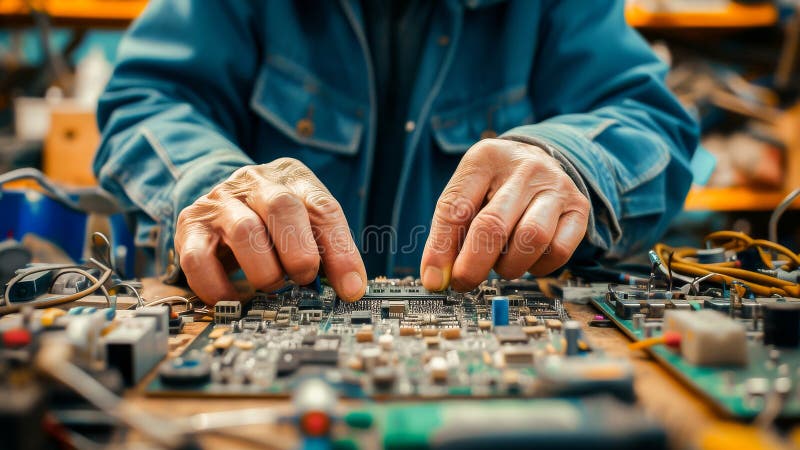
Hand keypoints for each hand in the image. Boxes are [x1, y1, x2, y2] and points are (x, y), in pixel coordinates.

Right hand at [175, 158, 366, 303]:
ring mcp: (220, 201)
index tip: (351, 288)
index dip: (341, 252)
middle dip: (300, 253)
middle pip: (282, 207)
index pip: (323, 208)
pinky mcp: (190, 226)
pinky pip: (198, 260)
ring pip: (244, 232)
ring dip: (264, 271)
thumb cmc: (274, 220)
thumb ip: (329, 251)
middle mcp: (255, 182)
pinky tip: (236, 298)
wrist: (223, 200)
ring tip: (272, 285)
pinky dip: (219, 288)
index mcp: (293, 178)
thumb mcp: (307, 224)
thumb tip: (351, 289)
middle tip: (304, 279)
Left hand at [420, 139, 589, 291]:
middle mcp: (524, 168)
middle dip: (473, 266)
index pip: (456, 208)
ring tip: (500, 262)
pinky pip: (558, 251)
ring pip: (531, 239)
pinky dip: (538, 266)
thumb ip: (448, 232)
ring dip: (509, 265)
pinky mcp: (578, 207)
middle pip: (493, 226)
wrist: (540, 162)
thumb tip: (436, 278)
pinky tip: (527, 259)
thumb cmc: (495, 185)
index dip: (441, 249)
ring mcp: (556, 186)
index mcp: (485, 159)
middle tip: (463, 282)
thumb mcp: (467, 193)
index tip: (435, 279)